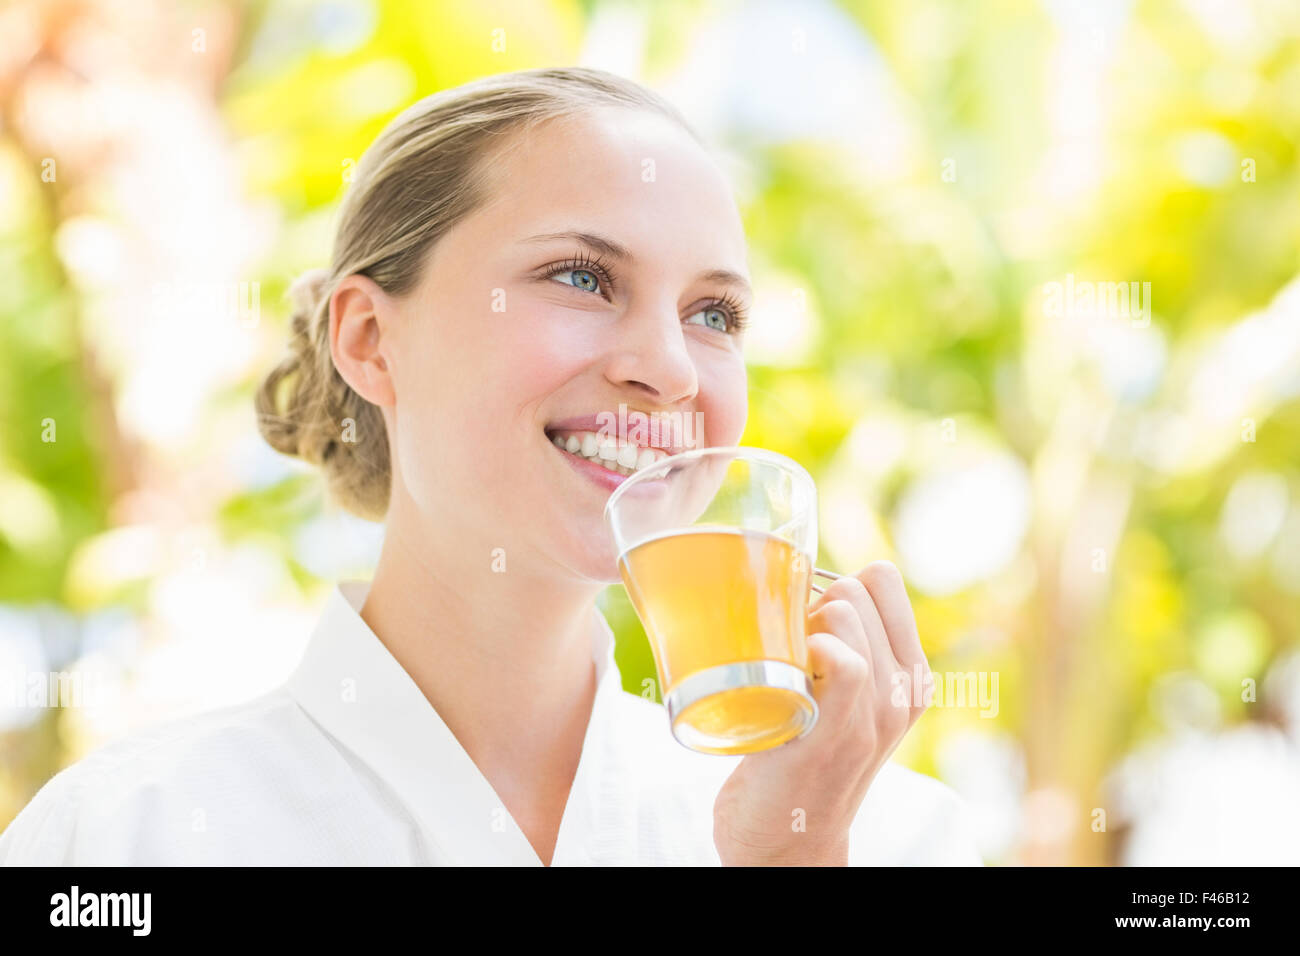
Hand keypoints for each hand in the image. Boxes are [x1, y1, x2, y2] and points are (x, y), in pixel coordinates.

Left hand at [712, 560, 930, 865]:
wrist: (790, 844)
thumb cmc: (804, 759)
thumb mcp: (849, 702)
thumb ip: (849, 651)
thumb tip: (804, 586)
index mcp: (910, 675)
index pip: (883, 578)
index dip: (836, 584)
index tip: (810, 622)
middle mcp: (903, 692)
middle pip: (858, 587)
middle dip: (814, 603)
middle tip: (791, 651)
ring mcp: (874, 715)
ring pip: (846, 613)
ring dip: (802, 625)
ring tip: (784, 667)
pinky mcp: (833, 734)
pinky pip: (841, 661)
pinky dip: (809, 651)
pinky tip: (788, 678)